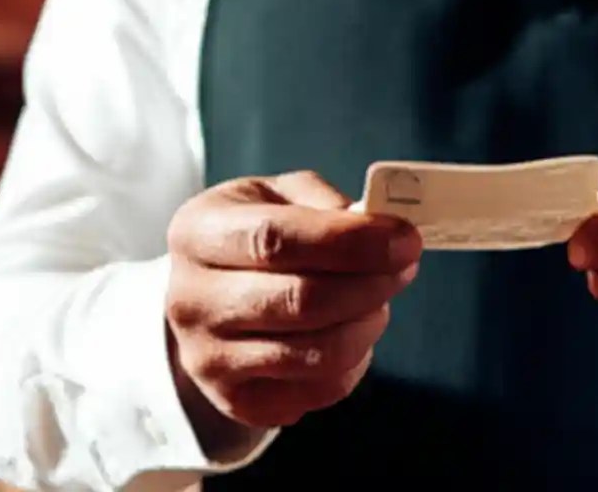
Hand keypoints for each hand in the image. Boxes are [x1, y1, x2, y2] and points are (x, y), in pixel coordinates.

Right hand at [165, 171, 422, 450]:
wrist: (208, 298)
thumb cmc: (255, 235)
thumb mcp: (278, 195)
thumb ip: (325, 202)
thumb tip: (379, 227)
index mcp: (199, 233)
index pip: (274, 240)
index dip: (350, 241)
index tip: (405, 239)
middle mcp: (192, 301)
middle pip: (301, 301)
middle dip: (372, 282)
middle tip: (405, 265)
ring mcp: (209, 360)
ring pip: (319, 353)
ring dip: (369, 322)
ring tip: (379, 297)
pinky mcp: (238, 402)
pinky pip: (321, 390)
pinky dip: (355, 360)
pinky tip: (351, 330)